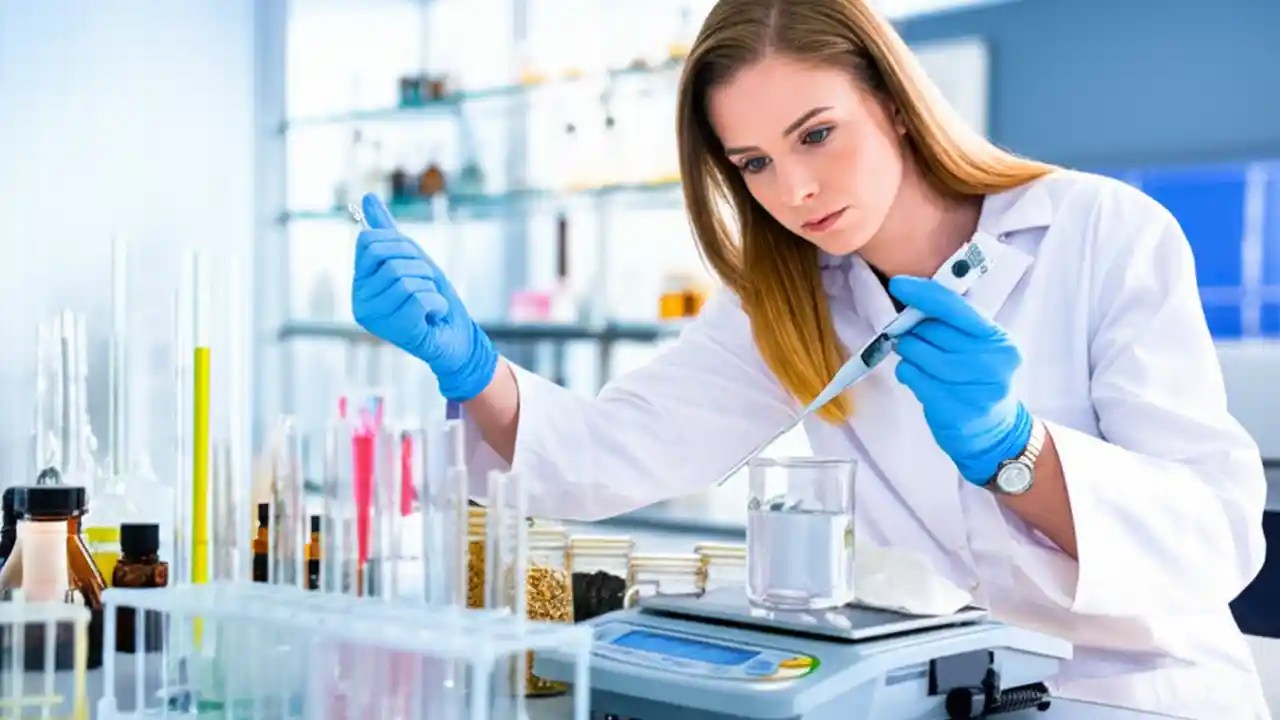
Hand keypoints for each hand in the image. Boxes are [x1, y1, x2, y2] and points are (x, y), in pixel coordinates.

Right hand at [351, 193, 497, 401]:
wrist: (455, 336)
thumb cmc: (431, 297)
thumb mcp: (411, 258)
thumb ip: (387, 231)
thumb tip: (368, 197)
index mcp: (359, 283)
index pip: (368, 241)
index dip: (399, 244)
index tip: (412, 263)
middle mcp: (360, 302)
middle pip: (389, 258)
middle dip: (417, 265)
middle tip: (424, 285)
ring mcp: (377, 319)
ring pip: (405, 278)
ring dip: (429, 286)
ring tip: (428, 303)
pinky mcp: (397, 330)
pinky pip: (420, 297)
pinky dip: (437, 302)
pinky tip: (433, 316)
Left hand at [888, 275, 1032, 484]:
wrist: (994, 433)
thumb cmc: (979, 381)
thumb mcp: (980, 348)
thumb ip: (954, 327)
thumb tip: (913, 302)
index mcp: (998, 339)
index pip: (956, 308)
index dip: (924, 294)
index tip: (898, 285)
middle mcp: (992, 362)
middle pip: (933, 332)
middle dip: (913, 330)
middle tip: (911, 336)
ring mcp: (976, 388)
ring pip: (919, 355)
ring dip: (908, 353)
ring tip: (915, 358)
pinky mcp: (956, 410)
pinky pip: (914, 379)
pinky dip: (908, 374)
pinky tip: (916, 377)